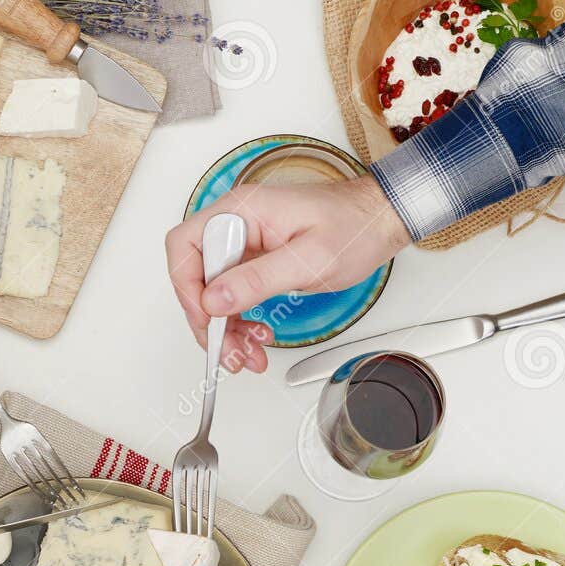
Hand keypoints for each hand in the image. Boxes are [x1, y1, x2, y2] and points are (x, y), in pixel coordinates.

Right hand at [165, 178, 408, 373]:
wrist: (379, 221)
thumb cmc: (353, 228)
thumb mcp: (309, 260)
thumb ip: (259, 279)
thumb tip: (214, 299)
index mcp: (242, 211)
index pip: (186, 247)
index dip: (188, 289)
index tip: (208, 322)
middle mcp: (237, 224)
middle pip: (195, 275)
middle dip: (209, 320)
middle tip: (230, 352)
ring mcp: (244, 242)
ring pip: (212, 292)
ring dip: (224, 329)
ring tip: (248, 354)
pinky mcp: (254, 260)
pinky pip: (232, 295)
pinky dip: (238, 323)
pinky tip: (255, 338)